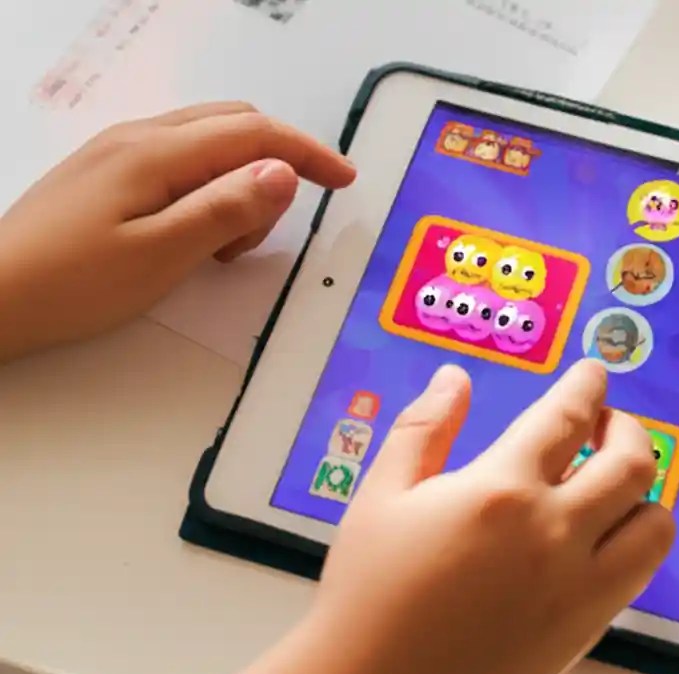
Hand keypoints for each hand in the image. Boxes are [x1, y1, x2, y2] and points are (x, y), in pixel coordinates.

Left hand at [0, 102, 355, 360]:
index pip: (254, 133)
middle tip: (274, 228)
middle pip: (235, 125)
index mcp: (158, 154)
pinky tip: (195, 235)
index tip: (346, 182)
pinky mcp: (108, 173)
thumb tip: (283, 171)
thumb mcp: (161, 255)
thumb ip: (226, 210)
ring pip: (209, 142)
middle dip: (275, 165)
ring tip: (225, 246)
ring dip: (240, 181)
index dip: (308, 153)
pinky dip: (211, 187)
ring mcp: (120, 152)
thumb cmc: (74, 284)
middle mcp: (140, 138)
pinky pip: (182, 161)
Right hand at [195, 360, 674, 673]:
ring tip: (613, 483)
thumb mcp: (382, 495)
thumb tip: (456, 377)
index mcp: (501, 489)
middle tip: (608, 422)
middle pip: (633, 461)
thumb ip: (424, 427)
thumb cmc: (369, 591)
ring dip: (644, 491)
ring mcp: (579, 584)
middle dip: (628, 428)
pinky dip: (635, 541)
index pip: (569, 417)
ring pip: (655, 522)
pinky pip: (639, 572)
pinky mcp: (587, 627)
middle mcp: (554, 531)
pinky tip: (601, 535)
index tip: (593, 373)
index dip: (588, 385)